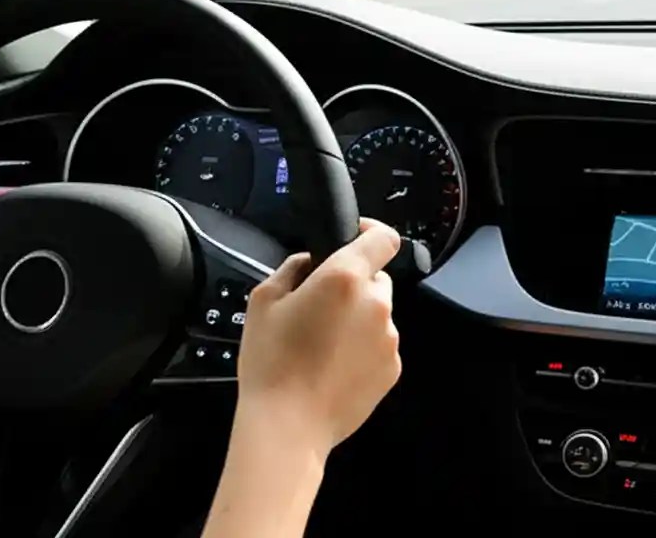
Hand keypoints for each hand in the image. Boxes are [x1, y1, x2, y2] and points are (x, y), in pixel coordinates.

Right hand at [202, 219, 400, 537]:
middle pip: (377, 278)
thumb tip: (308, 263)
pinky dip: (362, 348)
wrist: (288, 425)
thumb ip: (292, 268)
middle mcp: (375, 305)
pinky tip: (332, 365)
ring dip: (358, 319)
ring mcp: (388, 339)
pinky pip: (379, 345)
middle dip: (354, 285)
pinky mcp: (392, 368)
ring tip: (322, 344)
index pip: (383, 238)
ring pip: (378, 314)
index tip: (357, 236)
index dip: (371, 231)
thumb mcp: (264, 301)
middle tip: (320, 306)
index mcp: (344, 279)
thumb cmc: (271, 364)